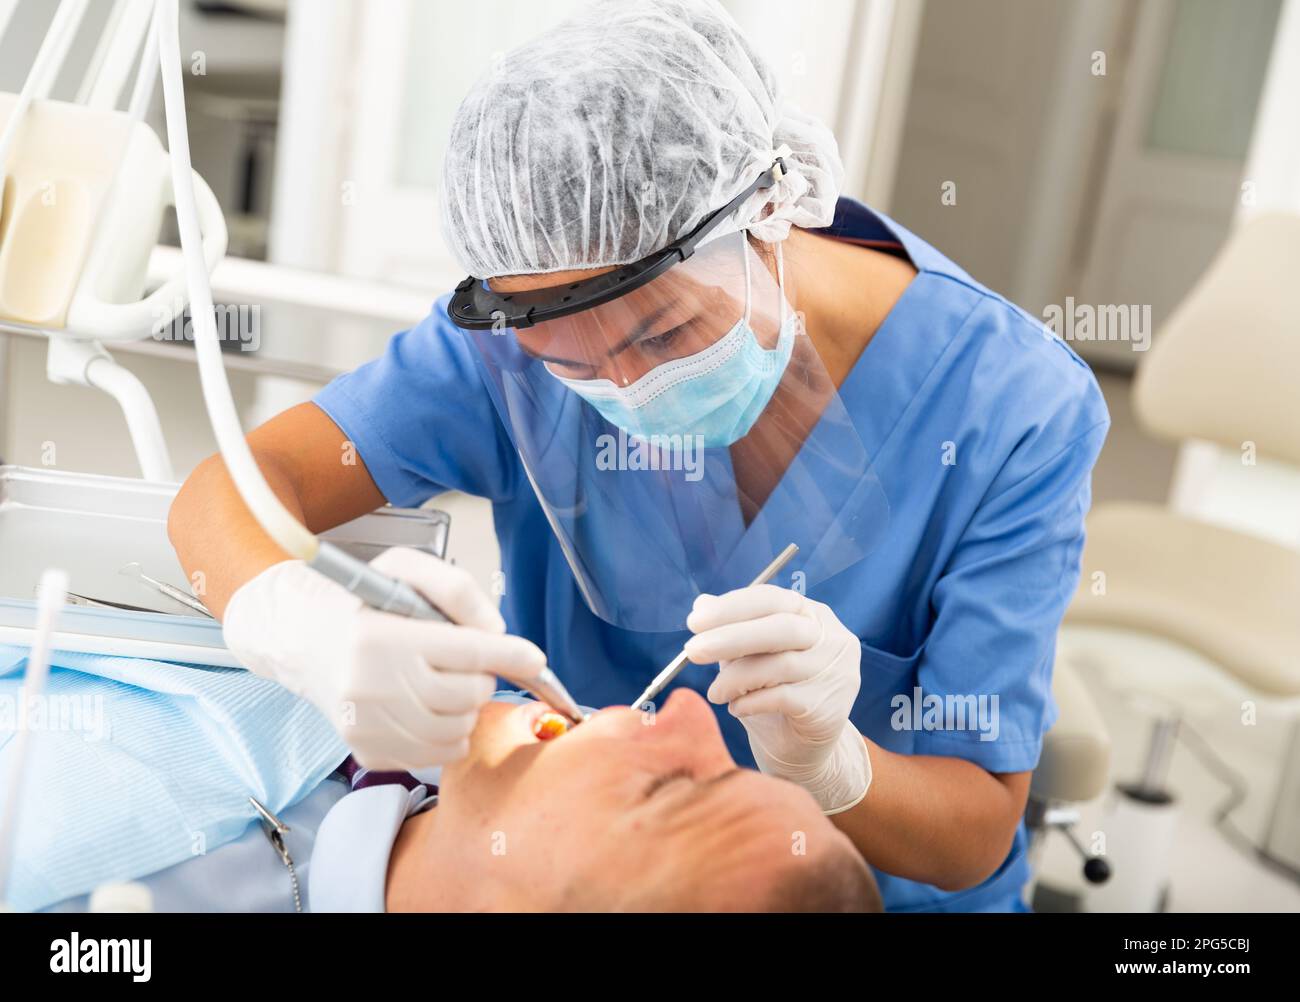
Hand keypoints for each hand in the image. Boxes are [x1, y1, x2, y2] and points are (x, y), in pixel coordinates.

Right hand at [222, 547, 546, 769]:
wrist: (307, 643)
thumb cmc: (363, 606)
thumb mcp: (406, 571)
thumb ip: (457, 590)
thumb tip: (497, 631)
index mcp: (379, 636)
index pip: (467, 652)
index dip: (510, 655)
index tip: (534, 658)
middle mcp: (368, 685)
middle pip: (468, 694)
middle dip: (481, 676)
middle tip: (464, 662)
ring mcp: (365, 725)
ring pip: (458, 728)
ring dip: (467, 706)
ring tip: (444, 682)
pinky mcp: (367, 752)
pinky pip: (437, 753)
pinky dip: (449, 733)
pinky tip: (431, 708)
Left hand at [684, 584, 870, 813]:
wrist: (801, 747)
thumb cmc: (772, 691)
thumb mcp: (749, 656)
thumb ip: (731, 628)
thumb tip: (701, 603)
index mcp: (812, 614)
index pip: (772, 599)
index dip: (731, 607)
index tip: (694, 621)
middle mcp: (831, 638)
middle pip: (781, 628)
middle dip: (731, 637)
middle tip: (693, 651)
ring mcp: (835, 672)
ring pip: (779, 665)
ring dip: (736, 678)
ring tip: (715, 693)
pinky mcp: (829, 707)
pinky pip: (782, 698)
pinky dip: (751, 701)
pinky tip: (737, 708)